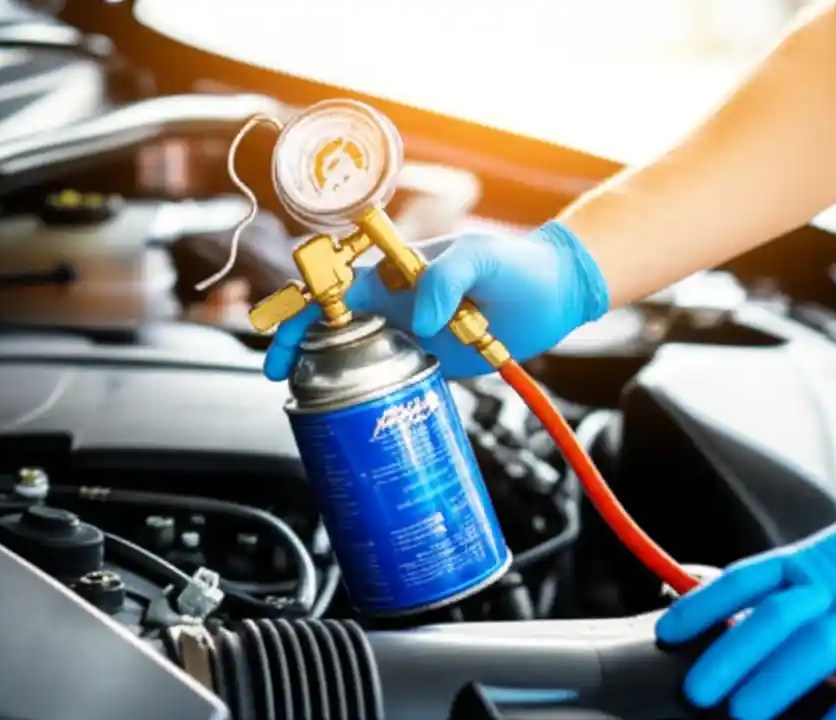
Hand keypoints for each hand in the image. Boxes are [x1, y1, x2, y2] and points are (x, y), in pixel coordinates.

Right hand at [262, 221, 609, 380]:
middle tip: (278, 377)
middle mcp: (395, 304)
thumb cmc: (519, 265)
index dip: (301, 312)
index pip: (334, 291)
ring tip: (307, 402)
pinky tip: (355, 413)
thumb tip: (419, 319)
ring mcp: (410, 333)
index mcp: (396, 275)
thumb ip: (446, 280)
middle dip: (297, 346)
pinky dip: (368, 392)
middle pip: (332, 324)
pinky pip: (391, 376)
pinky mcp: (431, 360)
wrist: (557, 293)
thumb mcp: (482, 258)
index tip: (284, 340)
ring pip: (356, 353)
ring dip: (327, 373)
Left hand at [656, 459, 835, 719]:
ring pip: (819, 646)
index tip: (668, 634)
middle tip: (695, 689)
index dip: (702, 607)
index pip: (746, 579)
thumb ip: (801, 583)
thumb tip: (742, 611)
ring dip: (773, 682)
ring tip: (739, 714)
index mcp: (817, 560)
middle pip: (773, 616)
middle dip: (728, 655)